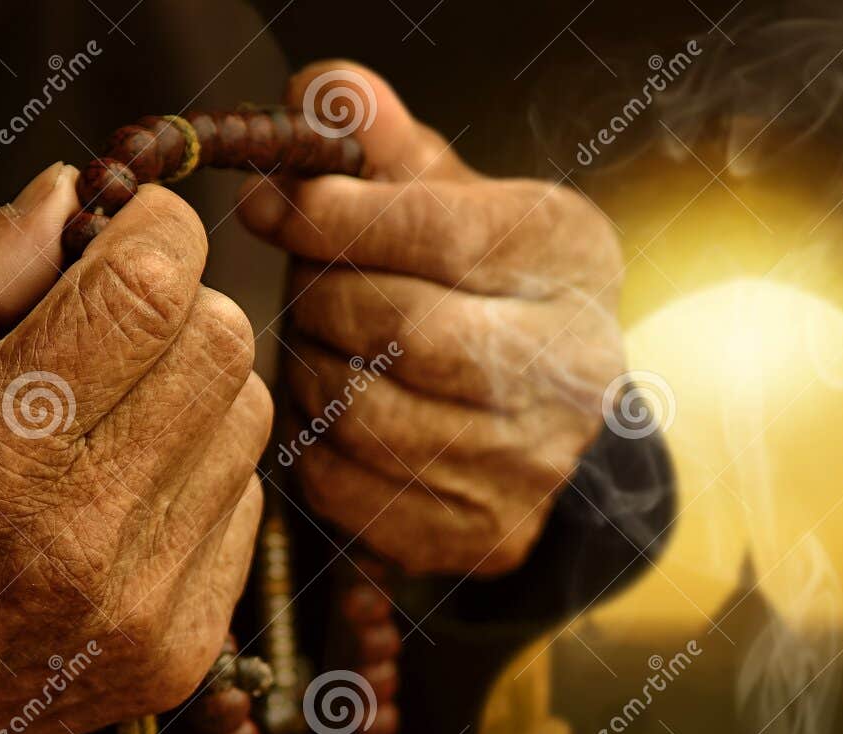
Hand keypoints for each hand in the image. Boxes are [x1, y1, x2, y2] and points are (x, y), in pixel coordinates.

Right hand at [0, 164, 268, 733]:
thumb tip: (76, 197)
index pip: (149, 292)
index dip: (157, 231)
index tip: (134, 222)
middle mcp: (83, 541)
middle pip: (224, 348)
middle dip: (178, 302)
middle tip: (117, 315)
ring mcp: (144, 609)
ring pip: (249, 423)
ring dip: (194, 389)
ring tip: (109, 412)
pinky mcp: (179, 654)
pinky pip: (248, 507)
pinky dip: (200, 475)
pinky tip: (123, 490)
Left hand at [240, 62, 625, 575]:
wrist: (560, 423)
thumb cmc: (496, 294)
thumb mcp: (466, 203)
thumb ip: (393, 150)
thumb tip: (323, 93)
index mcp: (570, 260)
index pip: (439, 232)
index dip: (335, 216)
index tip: (272, 205)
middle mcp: (569, 368)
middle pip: (398, 326)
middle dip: (320, 296)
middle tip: (304, 281)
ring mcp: (527, 463)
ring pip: (363, 412)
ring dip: (311, 368)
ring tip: (322, 342)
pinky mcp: (477, 531)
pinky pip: (346, 485)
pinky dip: (314, 442)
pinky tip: (335, 407)